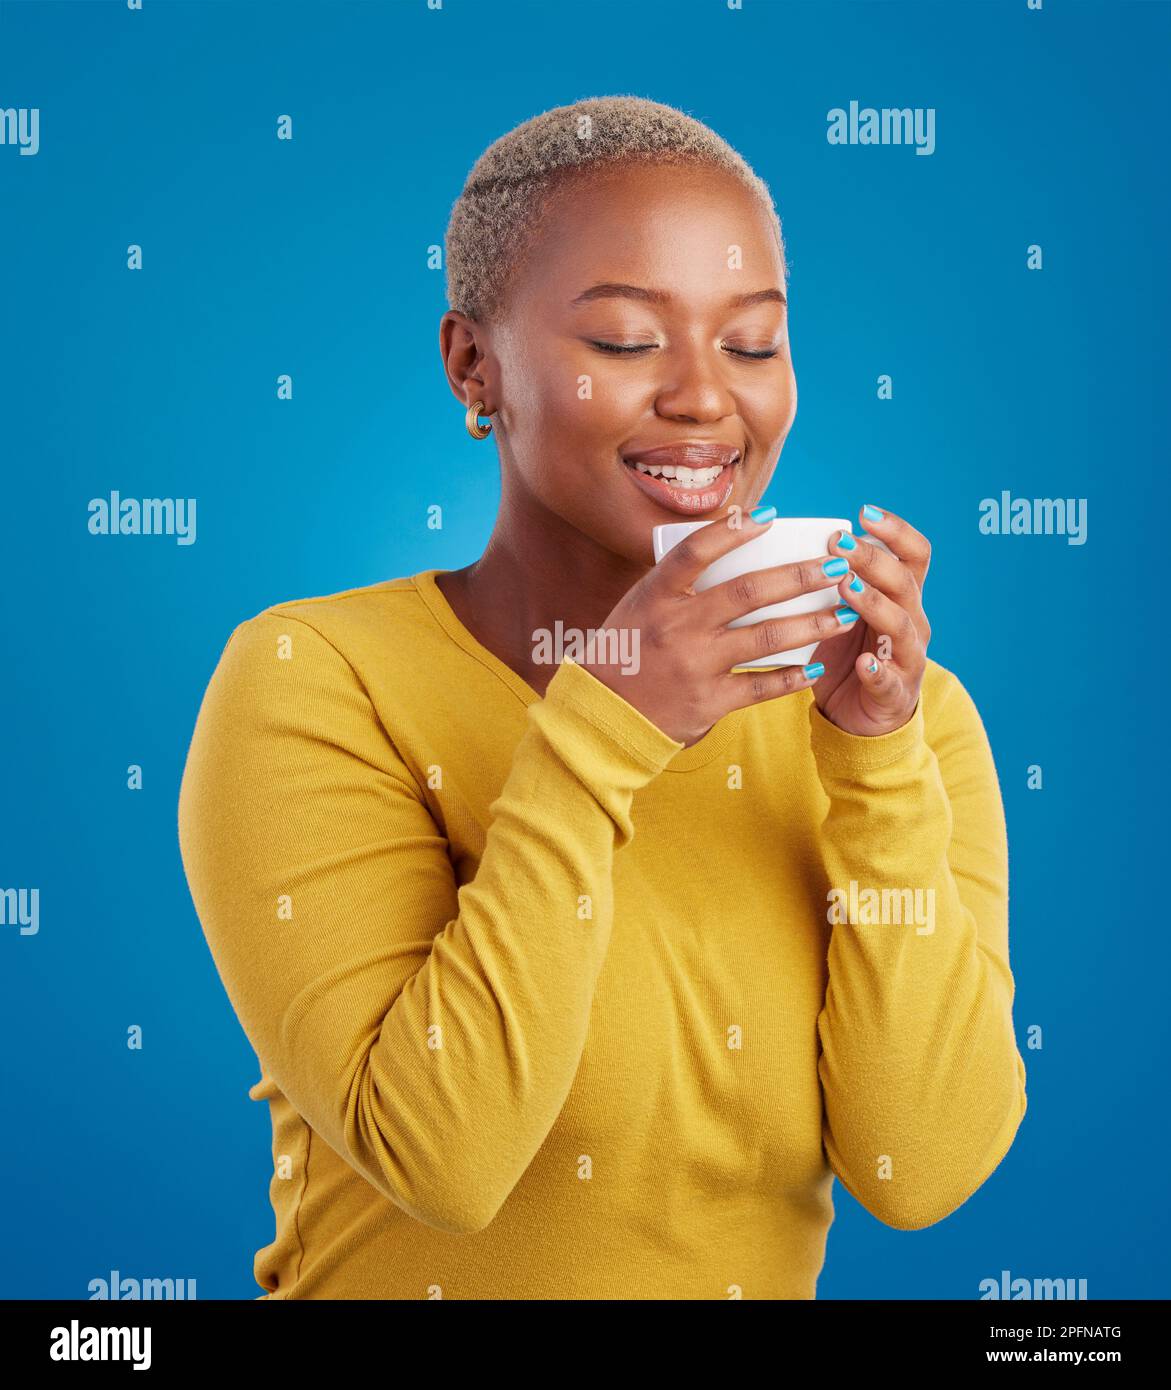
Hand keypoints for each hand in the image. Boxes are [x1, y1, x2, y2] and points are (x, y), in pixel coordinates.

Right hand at [579, 508, 858, 746]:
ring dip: (812, 624)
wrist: (602, 716)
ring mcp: (695, 666)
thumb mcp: (639, 607)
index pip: (696, 550)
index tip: (772, 516)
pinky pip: (761, 687)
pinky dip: (792, 677)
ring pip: (766, 638)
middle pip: (749, 591)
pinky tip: (815, 667)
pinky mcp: (708, 702)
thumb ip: (677, 584)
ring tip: (843, 615)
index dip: (733, 529)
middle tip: (837, 566)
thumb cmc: (625, 653)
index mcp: (656, 596)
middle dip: (800, 577)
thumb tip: (729, 549)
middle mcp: (677, 627)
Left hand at [808, 505, 930, 736]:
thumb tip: (786, 545)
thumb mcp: (838, 613)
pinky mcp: (895, 694)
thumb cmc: (845, 656)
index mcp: (901, 598)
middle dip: (872, 559)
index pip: (913, 554)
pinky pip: (889, 681)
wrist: (858, 718)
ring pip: (901, 626)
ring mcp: (908, 658)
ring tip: (847, 589)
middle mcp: (912, 622)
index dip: (895, 530)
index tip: (863, 512)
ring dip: (874, 604)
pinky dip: (877, 671)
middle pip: (904, 582)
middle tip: (839, 543)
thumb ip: (827, 583)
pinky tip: (863, 663)